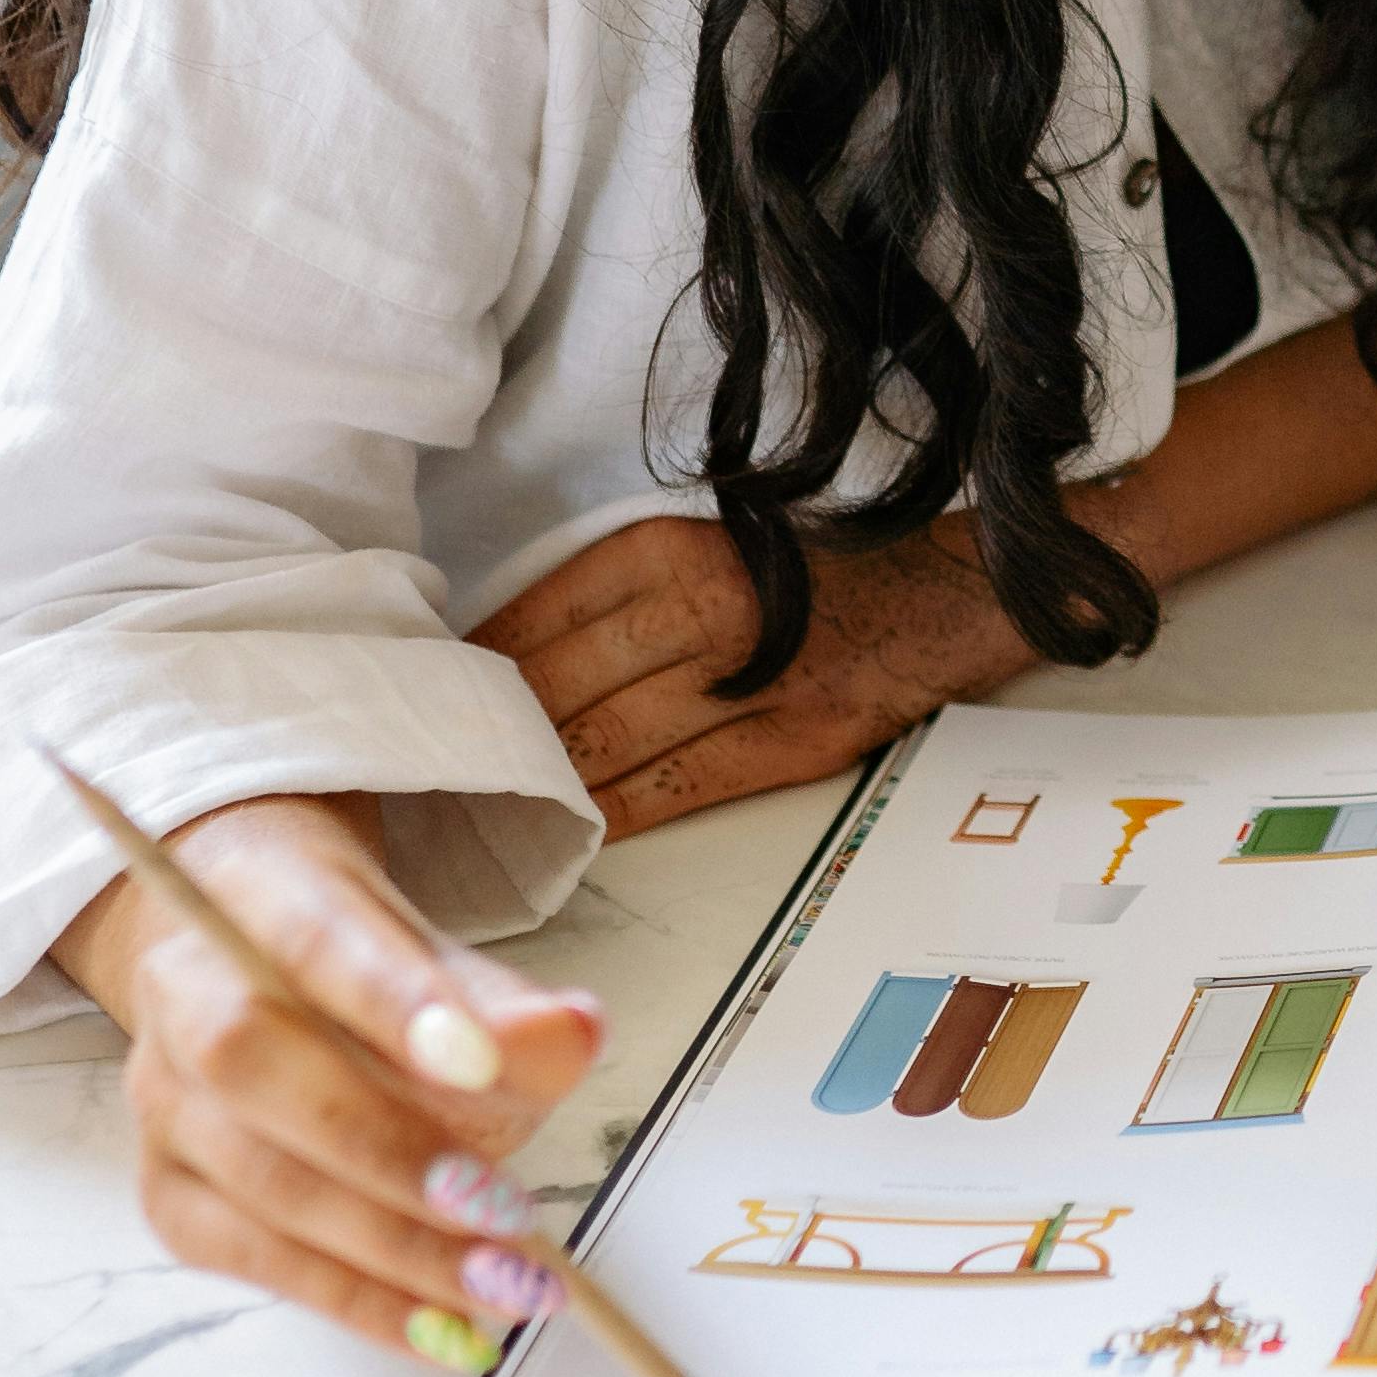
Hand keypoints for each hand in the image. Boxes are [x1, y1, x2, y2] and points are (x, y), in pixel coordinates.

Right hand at [61, 793, 604, 1364]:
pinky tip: (441, 1327)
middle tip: (505, 1212)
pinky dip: (357, 1301)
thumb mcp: (445, 959)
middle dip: (388, 1149)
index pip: (319, 942)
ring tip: (502, 1285)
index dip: (395, 1002)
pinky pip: (255, 1260)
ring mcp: (167, 1103)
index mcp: (259, 904)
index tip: (482, 1060)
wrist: (253, 973)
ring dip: (390, 1248)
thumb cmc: (362, 971)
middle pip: (254, 1065)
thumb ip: (505, 1004)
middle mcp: (184, 996)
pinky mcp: (171, 1194)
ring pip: (259, 1180)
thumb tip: (572, 1035)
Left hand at [472, 509, 1021, 836]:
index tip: (429, 704)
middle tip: (432, 778)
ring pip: (606, 743)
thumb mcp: (708, 542)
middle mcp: (703, 608)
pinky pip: (676, 789)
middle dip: (490, 738)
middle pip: (557, 687)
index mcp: (669, 547)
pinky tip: (574, 833)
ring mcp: (750, 680)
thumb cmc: (816, 570)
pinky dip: (615, 815)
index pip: (534, 617)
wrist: (948, 590)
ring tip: (482, 815)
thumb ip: (619, 590)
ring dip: (540, 785)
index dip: (473, 671)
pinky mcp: (791, 741)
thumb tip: (511, 654)